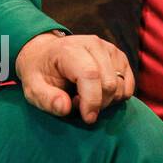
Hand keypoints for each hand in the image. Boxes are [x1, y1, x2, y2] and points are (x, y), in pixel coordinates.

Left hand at [14, 31, 134, 124]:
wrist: (46, 55)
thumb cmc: (40, 73)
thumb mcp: (33, 88)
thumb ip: (46, 99)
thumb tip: (65, 107)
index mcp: (69, 49)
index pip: (90, 75)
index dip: (92, 101)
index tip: (87, 117)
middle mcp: (92, 44)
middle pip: (109, 84)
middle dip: (97, 103)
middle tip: (77, 103)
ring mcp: (108, 49)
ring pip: (121, 87)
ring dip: (106, 100)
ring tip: (84, 95)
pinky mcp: (119, 56)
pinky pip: (128, 86)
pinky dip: (116, 96)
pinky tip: (98, 92)